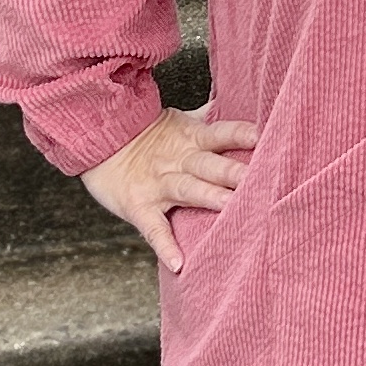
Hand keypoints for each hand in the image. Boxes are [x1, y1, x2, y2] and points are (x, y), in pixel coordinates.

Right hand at [80, 108, 256, 272]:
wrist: (97, 141)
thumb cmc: (147, 134)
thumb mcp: (181, 121)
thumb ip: (210, 118)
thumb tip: (234, 101)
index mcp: (193, 138)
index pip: (224, 134)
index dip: (244, 134)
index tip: (267, 136)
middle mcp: (180, 160)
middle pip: (212, 164)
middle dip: (235, 172)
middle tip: (262, 177)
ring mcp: (159, 183)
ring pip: (189, 190)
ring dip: (210, 198)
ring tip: (231, 208)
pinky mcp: (139, 205)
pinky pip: (153, 228)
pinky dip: (164, 246)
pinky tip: (178, 263)